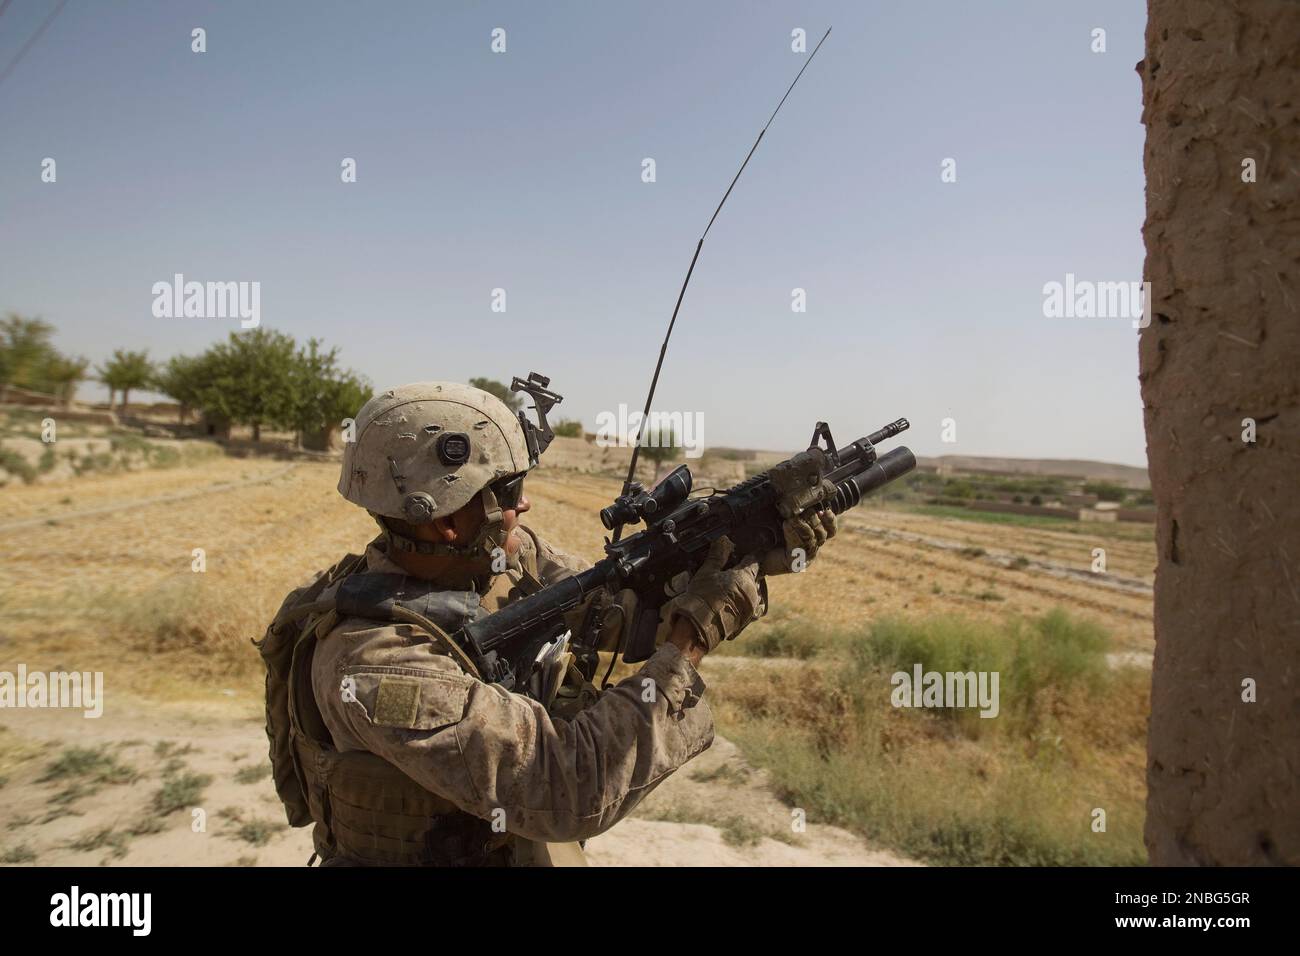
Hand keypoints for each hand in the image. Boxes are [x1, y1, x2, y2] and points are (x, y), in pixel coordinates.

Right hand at [670, 536, 765, 652]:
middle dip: (744, 573)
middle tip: (731, 571)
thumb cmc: (702, 598)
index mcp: (746, 578)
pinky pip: (748, 608)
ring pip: (753, 593)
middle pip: (754, 577)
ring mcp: (751, 609)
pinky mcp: (746, 621)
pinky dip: (741, 603)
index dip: (749, 555)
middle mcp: (753, 593)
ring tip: (728, 588)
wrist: (698, 628)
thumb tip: (722, 540)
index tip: (745, 553)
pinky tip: (727, 602)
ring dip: (744, 589)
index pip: (754, 560)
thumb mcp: (707, 572)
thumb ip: (717, 555)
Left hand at [761, 508, 836, 574]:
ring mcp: (804, 558)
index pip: (830, 531)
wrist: (755, 556)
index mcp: (813, 538)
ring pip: (811, 540)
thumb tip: (795, 491)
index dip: (830, 521)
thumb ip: (793, 511)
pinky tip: (787, 525)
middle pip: (822, 534)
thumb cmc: (769, 537)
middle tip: (803, 511)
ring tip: (792, 517)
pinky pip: (797, 547)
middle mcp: (812, 548)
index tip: (825, 510)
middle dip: (813, 521)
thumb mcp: (783, 521)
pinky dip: (793, 534)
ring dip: (803, 526)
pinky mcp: (794, 563)